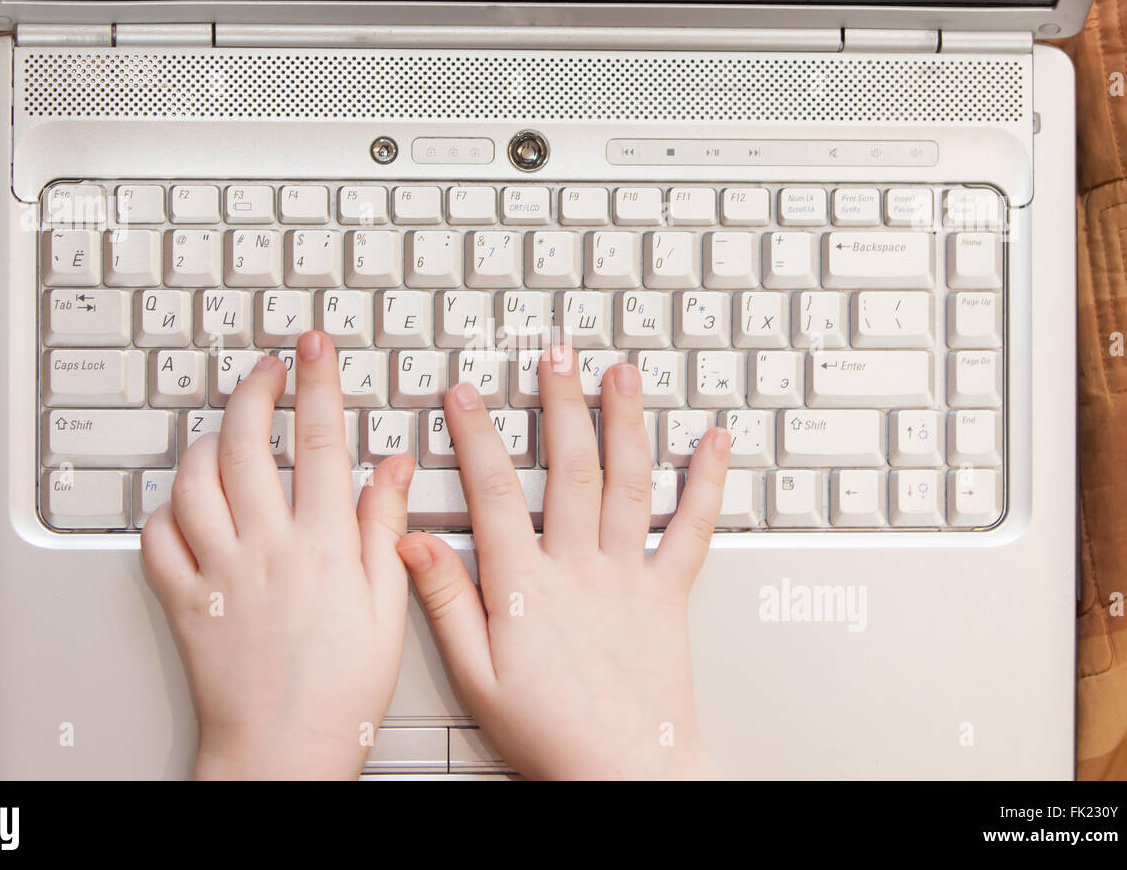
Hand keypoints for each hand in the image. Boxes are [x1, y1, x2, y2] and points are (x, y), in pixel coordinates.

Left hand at [140, 331, 413, 779]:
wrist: (284, 751)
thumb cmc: (343, 689)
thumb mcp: (386, 605)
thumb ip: (385, 528)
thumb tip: (392, 467)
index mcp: (323, 545)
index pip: (320, 441)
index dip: (317, 382)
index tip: (314, 348)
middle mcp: (265, 547)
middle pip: (246, 443)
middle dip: (255, 390)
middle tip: (267, 369)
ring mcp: (217, 571)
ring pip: (195, 481)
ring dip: (207, 441)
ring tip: (226, 428)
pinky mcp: (183, 601)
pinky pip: (157, 539)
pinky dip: (166, 509)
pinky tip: (186, 502)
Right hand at [396, 346, 728, 779]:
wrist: (625, 771)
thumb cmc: (550, 732)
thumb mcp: (476, 677)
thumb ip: (444, 603)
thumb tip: (411, 543)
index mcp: (526, 587)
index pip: (496, 493)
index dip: (477, 437)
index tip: (466, 395)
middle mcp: (581, 569)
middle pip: (571, 469)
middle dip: (561, 404)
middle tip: (555, 354)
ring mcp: (631, 576)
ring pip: (629, 483)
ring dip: (626, 422)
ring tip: (622, 374)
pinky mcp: (670, 594)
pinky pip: (693, 529)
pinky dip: (707, 483)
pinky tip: (715, 444)